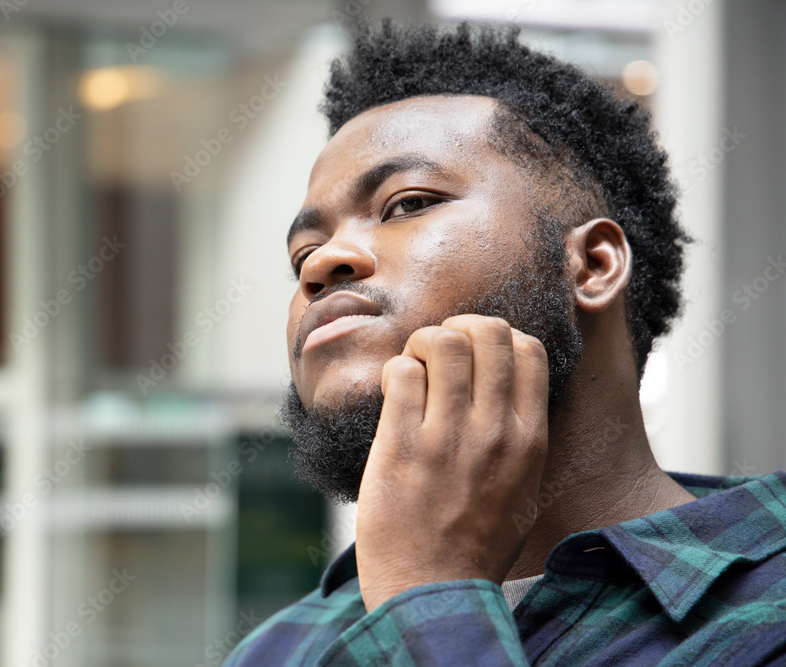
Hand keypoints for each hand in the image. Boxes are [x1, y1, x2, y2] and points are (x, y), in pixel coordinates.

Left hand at [355, 314, 549, 611]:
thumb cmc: (475, 544)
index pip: (529, 350)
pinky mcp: (400, 447)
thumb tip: (510, 386)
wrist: (433, 591)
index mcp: (530, 441)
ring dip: (422, 344)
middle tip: (437, 353)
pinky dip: (395, 372)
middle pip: (488, 333)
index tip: (475, 356)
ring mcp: (446, 438)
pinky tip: (394, 396)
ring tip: (413, 369)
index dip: (498, 337)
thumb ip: (521, 439)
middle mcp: (494, 433)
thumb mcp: (523, 490)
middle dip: (457, 329)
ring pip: (442, 342)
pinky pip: (400, 374)